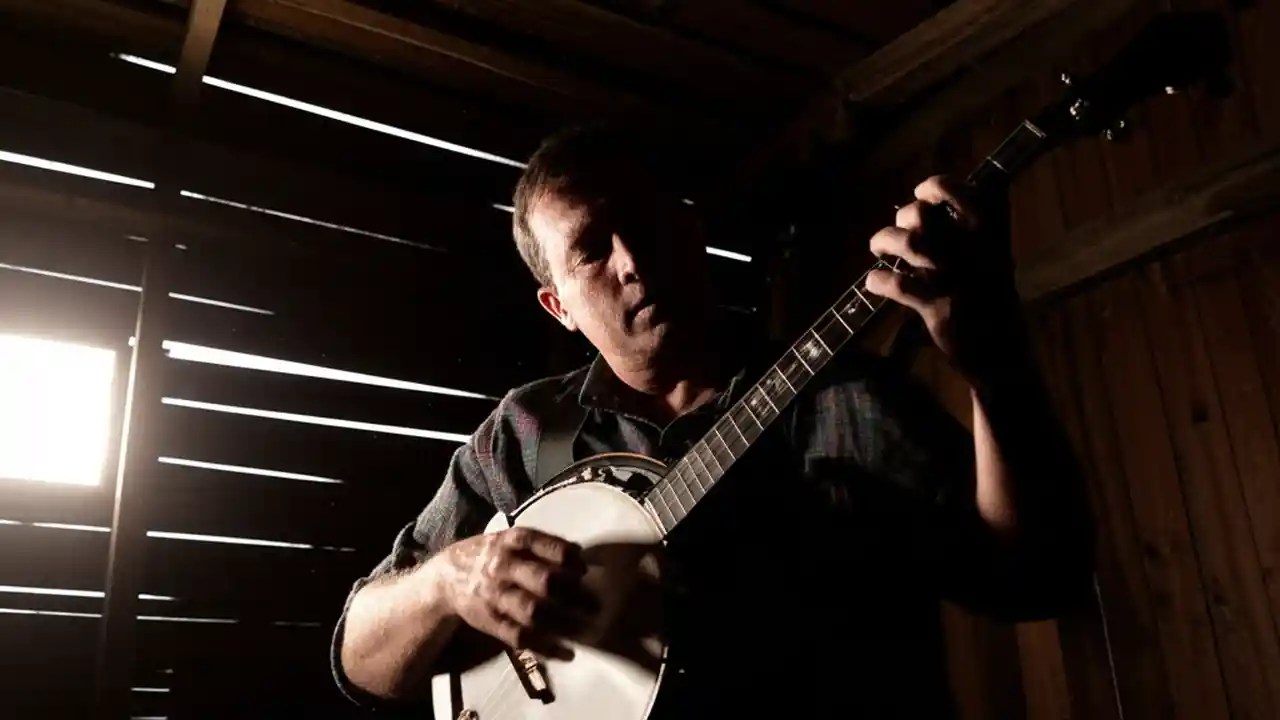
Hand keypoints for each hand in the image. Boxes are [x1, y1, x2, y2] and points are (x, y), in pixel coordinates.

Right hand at [436, 527, 598, 659]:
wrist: (446, 577)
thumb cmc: (490, 555)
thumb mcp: (509, 539)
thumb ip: (541, 545)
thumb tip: (581, 557)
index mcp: (510, 541)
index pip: (543, 545)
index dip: (568, 557)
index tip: (585, 569)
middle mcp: (503, 567)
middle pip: (543, 580)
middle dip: (574, 594)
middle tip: (596, 605)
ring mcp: (496, 595)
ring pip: (533, 611)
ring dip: (563, 623)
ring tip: (586, 629)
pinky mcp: (491, 621)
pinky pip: (520, 637)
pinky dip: (545, 647)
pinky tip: (566, 652)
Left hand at [864, 174, 1024, 381]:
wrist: (1003, 353)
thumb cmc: (993, 301)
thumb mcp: (996, 258)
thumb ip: (974, 232)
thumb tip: (937, 205)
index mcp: (989, 234)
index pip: (955, 191)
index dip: (932, 188)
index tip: (921, 195)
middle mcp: (972, 250)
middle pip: (920, 214)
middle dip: (901, 218)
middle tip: (897, 231)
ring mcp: (955, 278)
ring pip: (908, 243)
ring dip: (884, 241)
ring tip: (878, 248)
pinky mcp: (938, 308)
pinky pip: (898, 284)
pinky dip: (877, 281)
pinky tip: (874, 282)